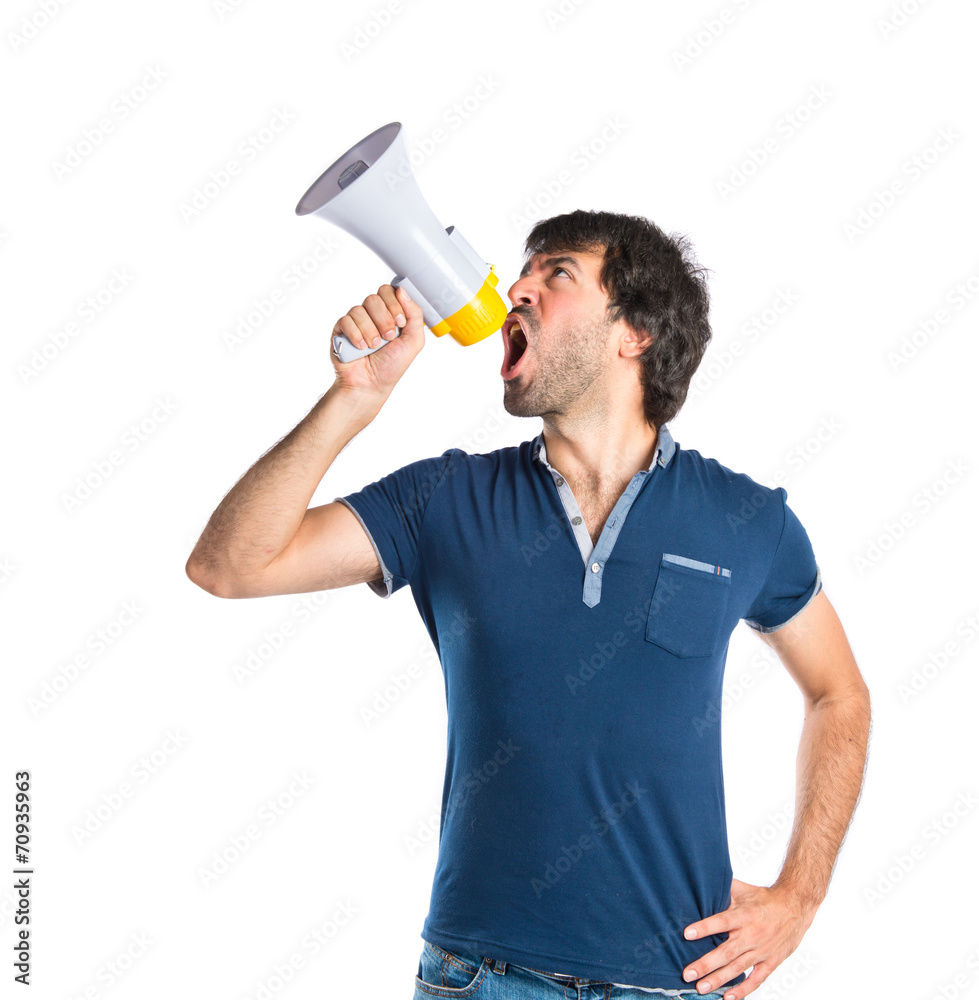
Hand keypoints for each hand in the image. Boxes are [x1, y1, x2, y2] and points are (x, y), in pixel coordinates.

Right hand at [330, 284, 424, 396]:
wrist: (371, 385)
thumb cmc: (391, 365)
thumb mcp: (414, 341)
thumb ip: (415, 314)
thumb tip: (402, 290)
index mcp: (389, 314)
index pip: (389, 292)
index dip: (395, 304)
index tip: (400, 323)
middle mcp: (372, 315)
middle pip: (374, 298)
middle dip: (384, 319)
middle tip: (389, 337)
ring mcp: (356, 321)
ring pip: (359, 309)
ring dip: (370, 330)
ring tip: (374, 346)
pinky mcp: (341, 330)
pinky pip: (346, 320)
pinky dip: (356, 335)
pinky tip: (361, 347)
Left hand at [680, 879, 816, 998]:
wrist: (795, 907)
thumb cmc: (764, 898)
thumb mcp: (743, 889)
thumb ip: (723, 889)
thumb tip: (702, 881)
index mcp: (743, 915)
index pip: (721, 922)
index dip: (704, 928)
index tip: (687, 934)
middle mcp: (751, 935)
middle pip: (725, 952)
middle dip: (705, 964)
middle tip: (687, 974)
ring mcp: (761, 951)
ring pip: (737, 968)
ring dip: (718, 980)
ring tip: (701, 988)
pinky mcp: (770, 962)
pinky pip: (756, 979)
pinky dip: (743, 990)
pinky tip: (728, 997)